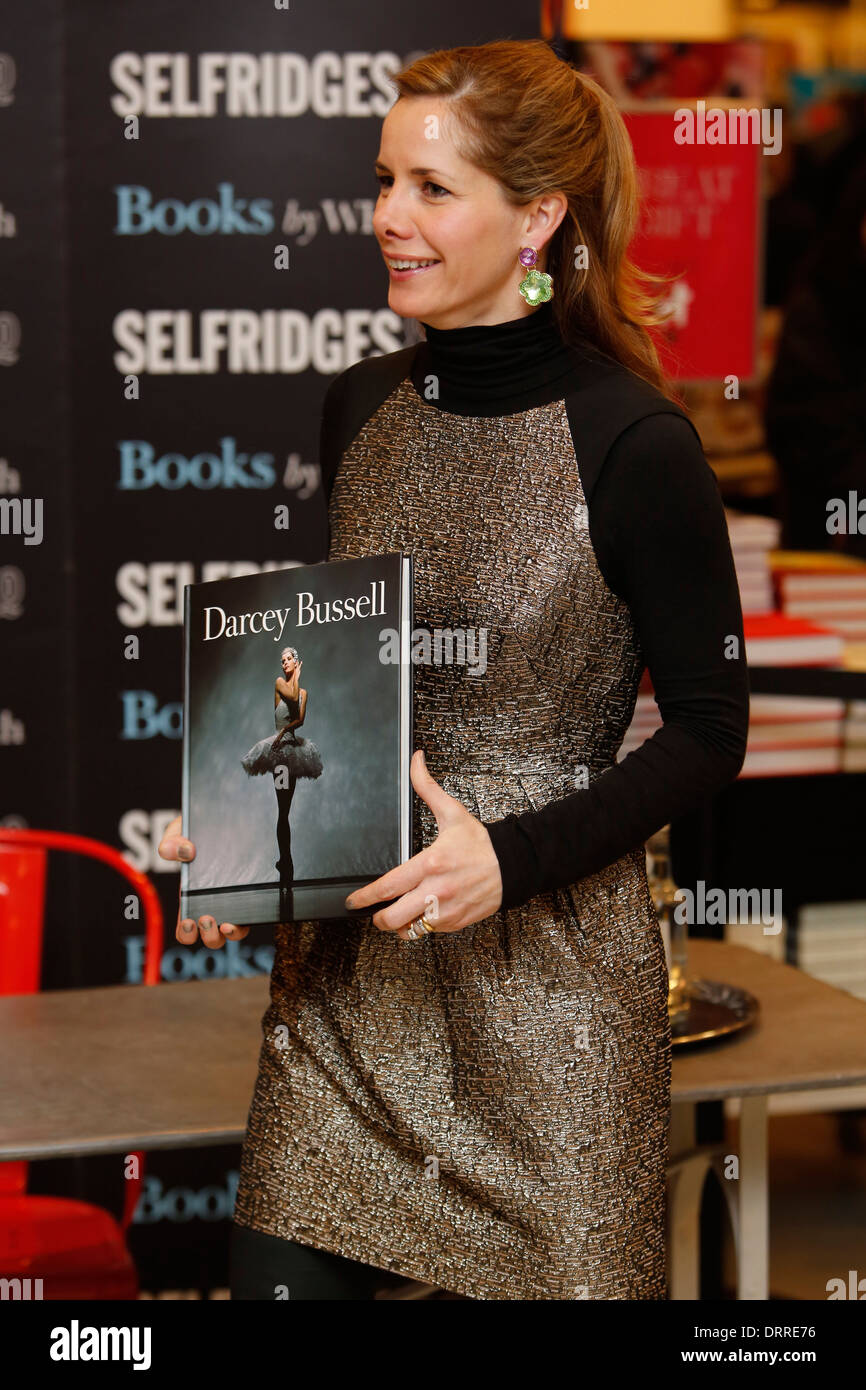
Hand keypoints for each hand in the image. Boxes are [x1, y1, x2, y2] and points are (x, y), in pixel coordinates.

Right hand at [157, 814, 248, 947]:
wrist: (228, 816)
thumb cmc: (201, 828)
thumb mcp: (182, 829)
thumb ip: (172, 839)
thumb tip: (174, 851)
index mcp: (192, 896)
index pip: (186, 929)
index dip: (186, 934)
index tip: (188, 922)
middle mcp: (214, 903)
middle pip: (210, 937)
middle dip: (207, 935)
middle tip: (206, 918)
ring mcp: (235, 900)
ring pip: (232, 934)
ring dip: (227, 934)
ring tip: (225, 923)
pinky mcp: (254, 895)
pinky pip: (252, 918)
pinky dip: (245, 923)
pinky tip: (243, 915)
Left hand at [344, 750, 502, 939]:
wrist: (513, 865)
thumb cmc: (480, 843)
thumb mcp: (451, 812)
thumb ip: (427, 786)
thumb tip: (415, 759)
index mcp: (430, 864)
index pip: (388, 886)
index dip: (365, 897)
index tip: (353, 901)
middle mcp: (436, 891)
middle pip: (392, 917)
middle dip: (377, 918)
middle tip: (373, 913)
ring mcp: (446, 910)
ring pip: (409, 930)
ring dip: (399, 925)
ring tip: (397, 915)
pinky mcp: (456, 923)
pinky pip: (429, 932)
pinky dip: (421, 925)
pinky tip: (422, 913)